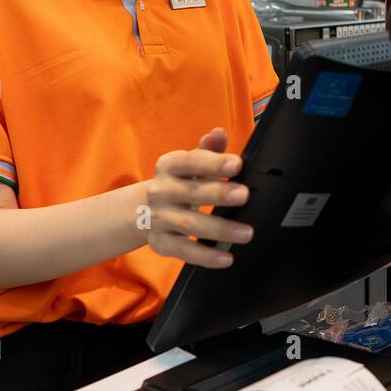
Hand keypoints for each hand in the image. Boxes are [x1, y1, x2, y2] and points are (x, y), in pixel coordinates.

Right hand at [147, 127, 252, 267]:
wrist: (144, 210)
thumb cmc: (181, 182)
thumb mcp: (191, 164)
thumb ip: (208, 150)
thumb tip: (218, 133)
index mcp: (170, 165)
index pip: (192, 161)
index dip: (214, 162)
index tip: (237, 164)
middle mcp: (161, 190)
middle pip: (191, 192)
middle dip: (219, 193)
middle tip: (244, 196)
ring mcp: (159, 218)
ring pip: (189, 224)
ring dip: (219, 229)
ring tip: (247, 233)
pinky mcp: (160, 242)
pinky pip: (183, 250)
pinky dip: (205, 256)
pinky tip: (226, 257)